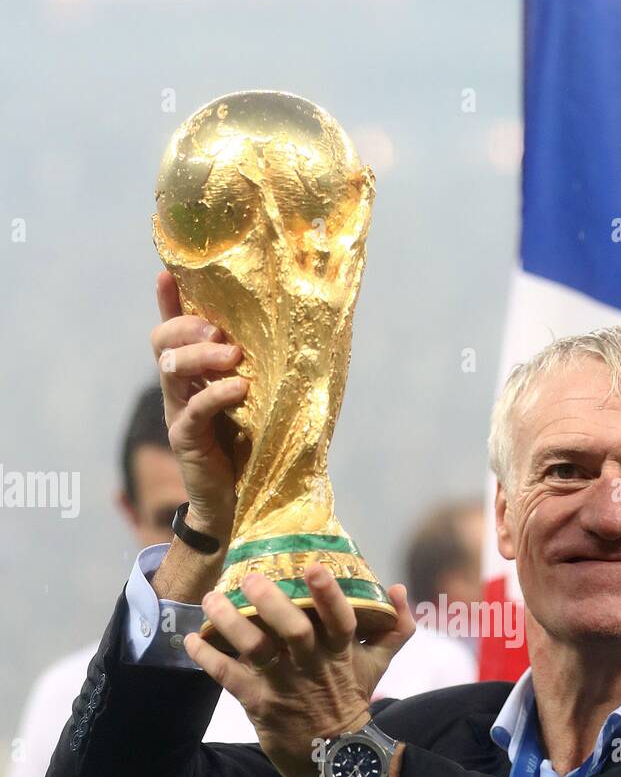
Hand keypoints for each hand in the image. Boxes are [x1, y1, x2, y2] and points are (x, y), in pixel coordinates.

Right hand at [149, 270, 247, 543]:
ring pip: (171, 368)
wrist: (237, 502)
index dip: (168, 301)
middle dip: (187, 326)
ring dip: (202, 356)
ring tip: (234, 357)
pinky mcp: (186, 439)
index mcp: (193, 373)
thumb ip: (260, 371)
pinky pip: (194, 408)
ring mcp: (178, 412)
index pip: (172, 329)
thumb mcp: (256, 401)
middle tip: (220, 331)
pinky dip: (216, 394)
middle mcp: (179, 388)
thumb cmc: (251, 447)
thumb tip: (300, 337)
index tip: (167, 273)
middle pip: (164, 341)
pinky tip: (240, 390)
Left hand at [184, 562, 415, 776]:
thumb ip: (395, 627)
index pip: (341, 620)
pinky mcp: (259, 703)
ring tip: (211, 599)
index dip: (328, 594)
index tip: (313, 566)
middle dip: (272, 603)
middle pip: (295, 631)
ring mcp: (283, 684)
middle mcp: (311, 666)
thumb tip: (399, 588)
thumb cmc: (349, 700)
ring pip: (257, 650)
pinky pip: (229, 677)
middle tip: (250, 578)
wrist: (334, 757)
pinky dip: (208, 657)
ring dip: (231, 623)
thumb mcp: (377, 665)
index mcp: (341, 652)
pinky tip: (190, 639)